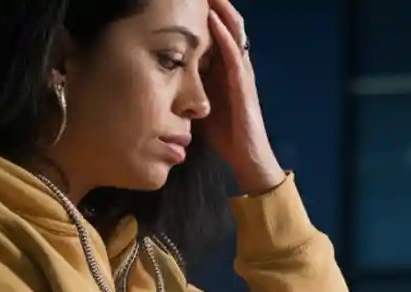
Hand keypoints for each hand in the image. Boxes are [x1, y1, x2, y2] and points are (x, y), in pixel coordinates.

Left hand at [203, 0, 285, 193]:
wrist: (247, 158)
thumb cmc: (226, 135)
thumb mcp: (200, 104)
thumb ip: (188, 88)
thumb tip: (162, 80)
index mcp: (224, 70)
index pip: (215, 34)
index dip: (204, 15)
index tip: (186, 1)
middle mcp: (235, 67)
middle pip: (227, 26)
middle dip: (215, 6)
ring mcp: (242, 74)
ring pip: (233, 33)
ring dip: (221, 11)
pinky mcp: (244, 85)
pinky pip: (234, 54)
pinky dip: (224, 35)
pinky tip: (212, 20)